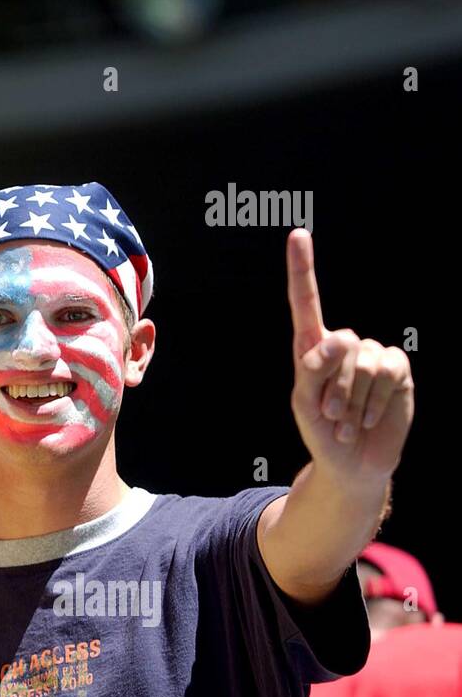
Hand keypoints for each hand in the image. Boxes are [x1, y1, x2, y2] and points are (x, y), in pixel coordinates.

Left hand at [287, 228, 413, 482]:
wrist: (353, 462)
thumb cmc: (321, 431)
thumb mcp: (304, 403)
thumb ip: (314, 368)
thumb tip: (340, 337)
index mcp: (311, 347)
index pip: (305, 302)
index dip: (303, 268)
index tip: (298, 234)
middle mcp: (344, 345)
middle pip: (341, 343)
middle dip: (333, 385)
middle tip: (331, 415)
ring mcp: (373, 356)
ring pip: (365, 362)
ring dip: (354, 399)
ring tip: (348, 420)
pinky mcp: (397, 370)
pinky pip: (389, 372)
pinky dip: (376, 400)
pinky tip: (369, 417)